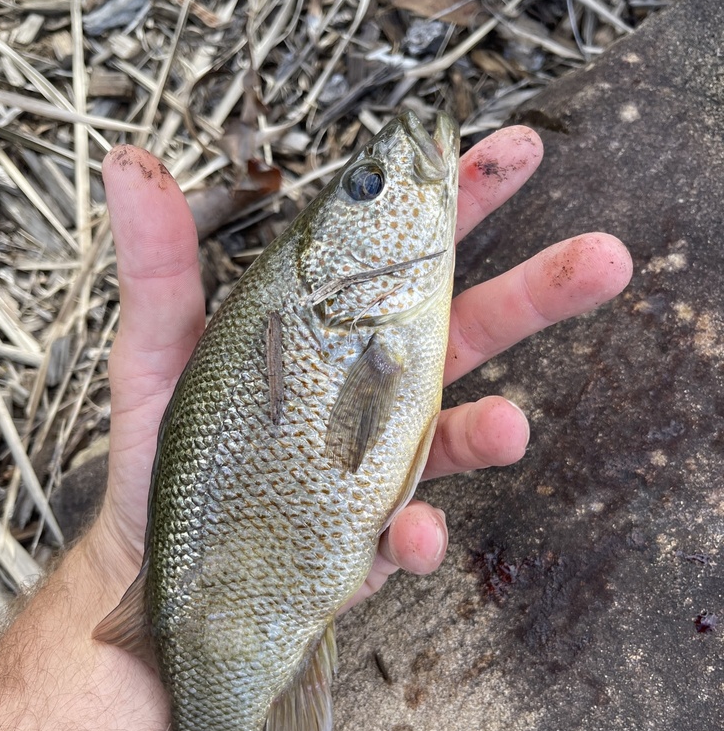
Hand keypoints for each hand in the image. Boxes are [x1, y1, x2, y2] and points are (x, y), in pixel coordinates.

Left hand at [92, 129, 631, 604]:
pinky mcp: (375, 537)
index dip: (459, 203)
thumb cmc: (168, 462)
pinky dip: (417, 534)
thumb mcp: (157, 356)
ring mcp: (382, 465)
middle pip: (467, 330)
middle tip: (600, 259)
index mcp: (332, 333)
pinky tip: (408, 533)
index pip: (403, 257)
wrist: (170, 577)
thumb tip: (131, 167)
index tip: (512, 152)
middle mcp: (371, 391)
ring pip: (463, 433)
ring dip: (497, 428)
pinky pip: (411, 533)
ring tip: (511, 426)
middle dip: (535, 291)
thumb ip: (161, 267)